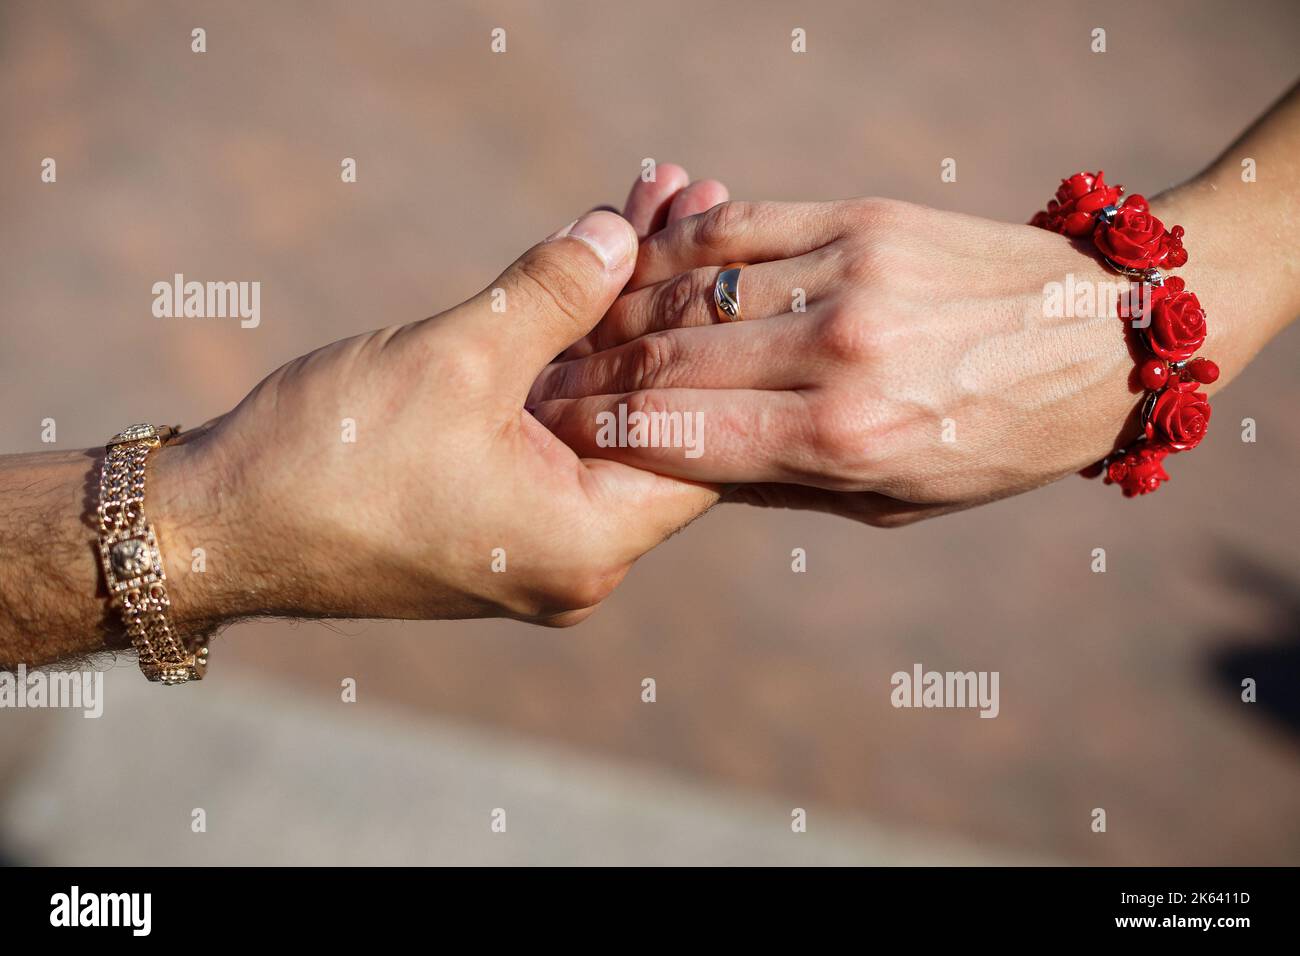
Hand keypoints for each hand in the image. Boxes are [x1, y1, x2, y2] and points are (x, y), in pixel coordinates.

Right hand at [158, 211, 716, 627]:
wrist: (220, 527)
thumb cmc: (329, 458)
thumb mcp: (457, 358)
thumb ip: (554, 293)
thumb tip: (624, 235)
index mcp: (586, 542)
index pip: (701, 439)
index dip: (709, 332)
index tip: (718, 247)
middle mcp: (578, 560)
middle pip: (651, 418)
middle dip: (659, 308)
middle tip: (684, 209)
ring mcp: (539, 545)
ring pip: (600, 419)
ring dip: (610, 325)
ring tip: (642, 220)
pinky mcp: (500, 522)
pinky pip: (556, 434)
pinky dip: (566, 364)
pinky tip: (584, 280)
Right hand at [527, 197, 1151, 524]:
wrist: (1101, 336)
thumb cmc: (993, 442)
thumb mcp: (892, 503)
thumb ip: (781, 483)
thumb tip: (680, 465)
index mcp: (842, 441)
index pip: (675, 436)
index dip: (597, 436)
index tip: (556, 435)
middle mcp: (835, 354)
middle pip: (664, 362)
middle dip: (589, 379)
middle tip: (545, 385)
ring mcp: (846, 275)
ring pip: (687, 290)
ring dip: (617, 314)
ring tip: (580, 333)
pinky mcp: (859, 218)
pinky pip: (736, 229)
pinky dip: (673, 248)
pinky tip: (638, 267)